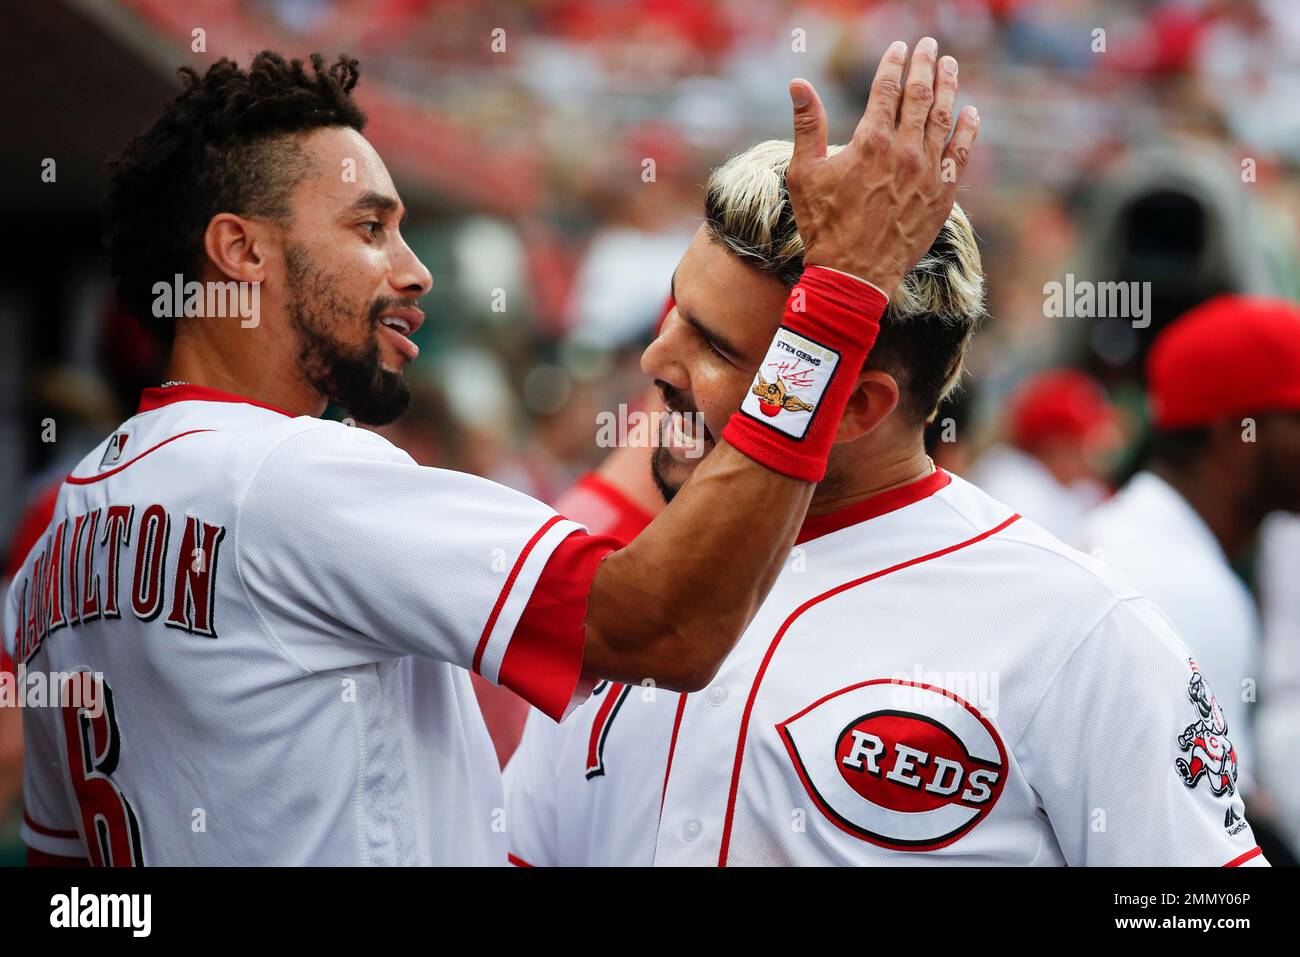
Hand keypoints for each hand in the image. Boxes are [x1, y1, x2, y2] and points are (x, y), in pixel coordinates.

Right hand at [785, 37, 978, 295]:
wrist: (853, 275)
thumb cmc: (823, 225)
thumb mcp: (804, 174)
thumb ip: (807, 125)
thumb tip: (797, 83)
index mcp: (870, 142)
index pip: (887, 88)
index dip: (894, 63)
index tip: (900, 46)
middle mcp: (904, 151)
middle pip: (920, 96)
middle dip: (926, 65)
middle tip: (930, 46)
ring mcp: (927, 173)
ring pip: (944, 118)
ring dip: (949, 88)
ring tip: (951, 66)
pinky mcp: (942, 194)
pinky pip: (961, 154)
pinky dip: (967, 130)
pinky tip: (972, 113)